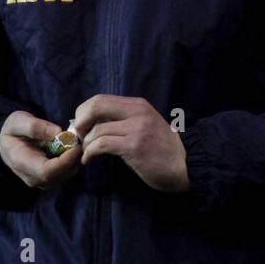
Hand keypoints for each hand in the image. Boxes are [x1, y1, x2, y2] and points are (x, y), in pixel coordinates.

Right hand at [0, 111, 82, 188]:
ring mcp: (41, 181)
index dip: (64, 161)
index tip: (77, 146)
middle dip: (73, 160)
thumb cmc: (14, 130)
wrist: (9, 143)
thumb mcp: (17, 121)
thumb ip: (34, 126)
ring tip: (76, 143)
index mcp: (21, 163)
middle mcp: (31, 177)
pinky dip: (74, 162)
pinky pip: (67, 174)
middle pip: (58, 176)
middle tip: (80, 141)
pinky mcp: (50, 179)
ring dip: (75, 160)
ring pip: (65, 176)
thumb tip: (57, 132)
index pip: (46, 171)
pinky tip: (73, 148)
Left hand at [73, 95, 188, 192]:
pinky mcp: (134, 146)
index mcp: (138, 105)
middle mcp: (137, 112)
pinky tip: (89, 160)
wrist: (184, 165)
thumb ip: (123, 120)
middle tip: (80, 137)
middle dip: (80, 123)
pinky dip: (90, 153)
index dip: (83, 112)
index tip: (82, 128)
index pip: (100, 99)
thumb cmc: (161, 148)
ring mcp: (137, 128)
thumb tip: (91, 123)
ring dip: (85, 144)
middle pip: (95, 107)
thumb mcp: (144, 125)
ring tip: (87, 153)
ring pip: (97, 130)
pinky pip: (102, 145)